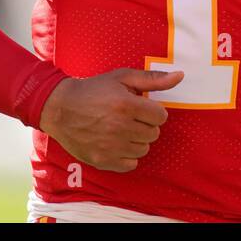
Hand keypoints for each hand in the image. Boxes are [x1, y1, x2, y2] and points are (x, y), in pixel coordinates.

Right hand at [39, 68, 184, 172]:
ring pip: (144, 149)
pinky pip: (131, 164)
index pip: (161, 116)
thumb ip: (152, 79)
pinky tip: (116, 142)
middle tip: (129, 117)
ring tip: (121, 129)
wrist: (60, 108)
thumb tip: (179, 76)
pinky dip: (127, 155)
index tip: (140, 107)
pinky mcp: (103, 160)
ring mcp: (111, 146)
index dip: (153, 111)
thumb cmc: (93, 90)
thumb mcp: (122, 77)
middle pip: (153, 134)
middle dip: (145, 124)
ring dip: (137, 140)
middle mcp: (120, 127)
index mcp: (126, 105)